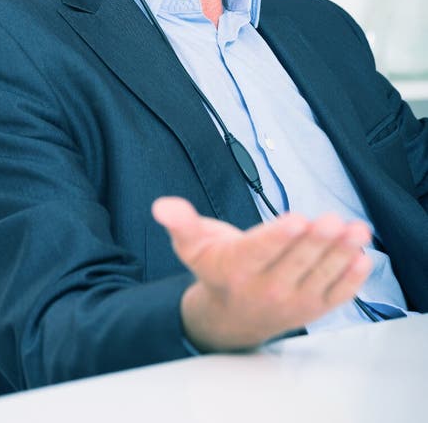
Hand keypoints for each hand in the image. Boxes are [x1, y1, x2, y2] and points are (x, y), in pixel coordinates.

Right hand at [152, 197, 372, 351]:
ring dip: (342, 253)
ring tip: (357, 231)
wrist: (229, 319)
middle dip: (317, 240)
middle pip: (296, 261)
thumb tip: (163, 206)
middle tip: (333, 220)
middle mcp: (266, 289)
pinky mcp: (313, 308)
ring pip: (321, 275)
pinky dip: (352, 279)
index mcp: (236, 269)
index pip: (260, 251)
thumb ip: (181, 222)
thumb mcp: (192, 245)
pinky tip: (363, 257)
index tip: (296, 219)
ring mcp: (293, 302)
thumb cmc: (216, 271)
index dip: (279, 236)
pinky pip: (336, 295)